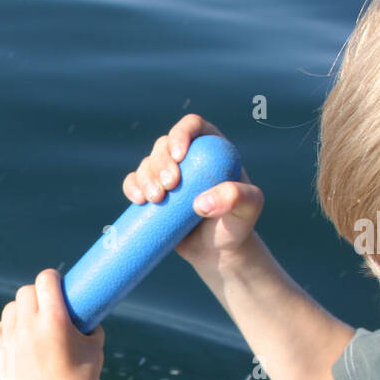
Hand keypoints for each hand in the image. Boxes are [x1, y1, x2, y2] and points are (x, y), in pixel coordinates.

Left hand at [0, 269, 104, 379]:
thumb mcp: (96, 348)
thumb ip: (88, 323)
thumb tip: (82, 310)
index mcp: (54, 321)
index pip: (45, 280)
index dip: (53, 279)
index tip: (58, 286)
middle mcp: (29, 328)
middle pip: (25, 292)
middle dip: (38, 295)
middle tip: (48, 307)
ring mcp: (10, 342)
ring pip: (10, 309)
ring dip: (21, 311)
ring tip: (33, 324)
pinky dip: (6, 329)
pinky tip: (17, 337)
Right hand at [122, 114, 263, 268]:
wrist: (219, 252)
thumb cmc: (237, 225)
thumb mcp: (248, 209)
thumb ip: (237, 198)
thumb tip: (200, 202)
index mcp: (212, 148)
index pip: (193, 127)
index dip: (181, 134)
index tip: (178, 156)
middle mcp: (188, 158)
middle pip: (164, 144)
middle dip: (160, 162)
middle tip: (170, 186)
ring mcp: (168, 176)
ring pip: (147, 163)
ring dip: (145, 177)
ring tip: (155, 199)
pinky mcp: (154, 194)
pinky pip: (134, 183)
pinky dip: (132, 187)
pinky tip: (138, 199)